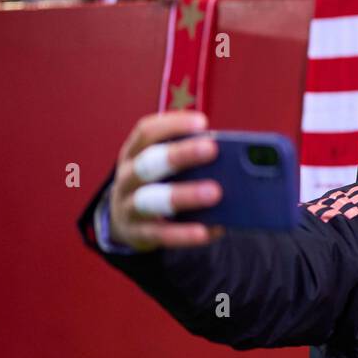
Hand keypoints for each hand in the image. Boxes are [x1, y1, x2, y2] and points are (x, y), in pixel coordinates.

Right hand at [108, 111, 223, 251]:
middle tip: (212, 149)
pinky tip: (208, 230)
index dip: (173, 124)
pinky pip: (160, 234)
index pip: (147, 132)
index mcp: (134, 153)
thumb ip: (191, 160)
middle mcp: (127, 177)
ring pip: (151, 199)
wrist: (124, 221)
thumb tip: (234, 162)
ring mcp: (128, 206)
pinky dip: (184, 233)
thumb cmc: (157, 184)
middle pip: (149, 162)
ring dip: (184, 194)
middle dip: (180, 154)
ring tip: (215, 192)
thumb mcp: (164, 167)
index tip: (202, 122)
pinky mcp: (137, 234)